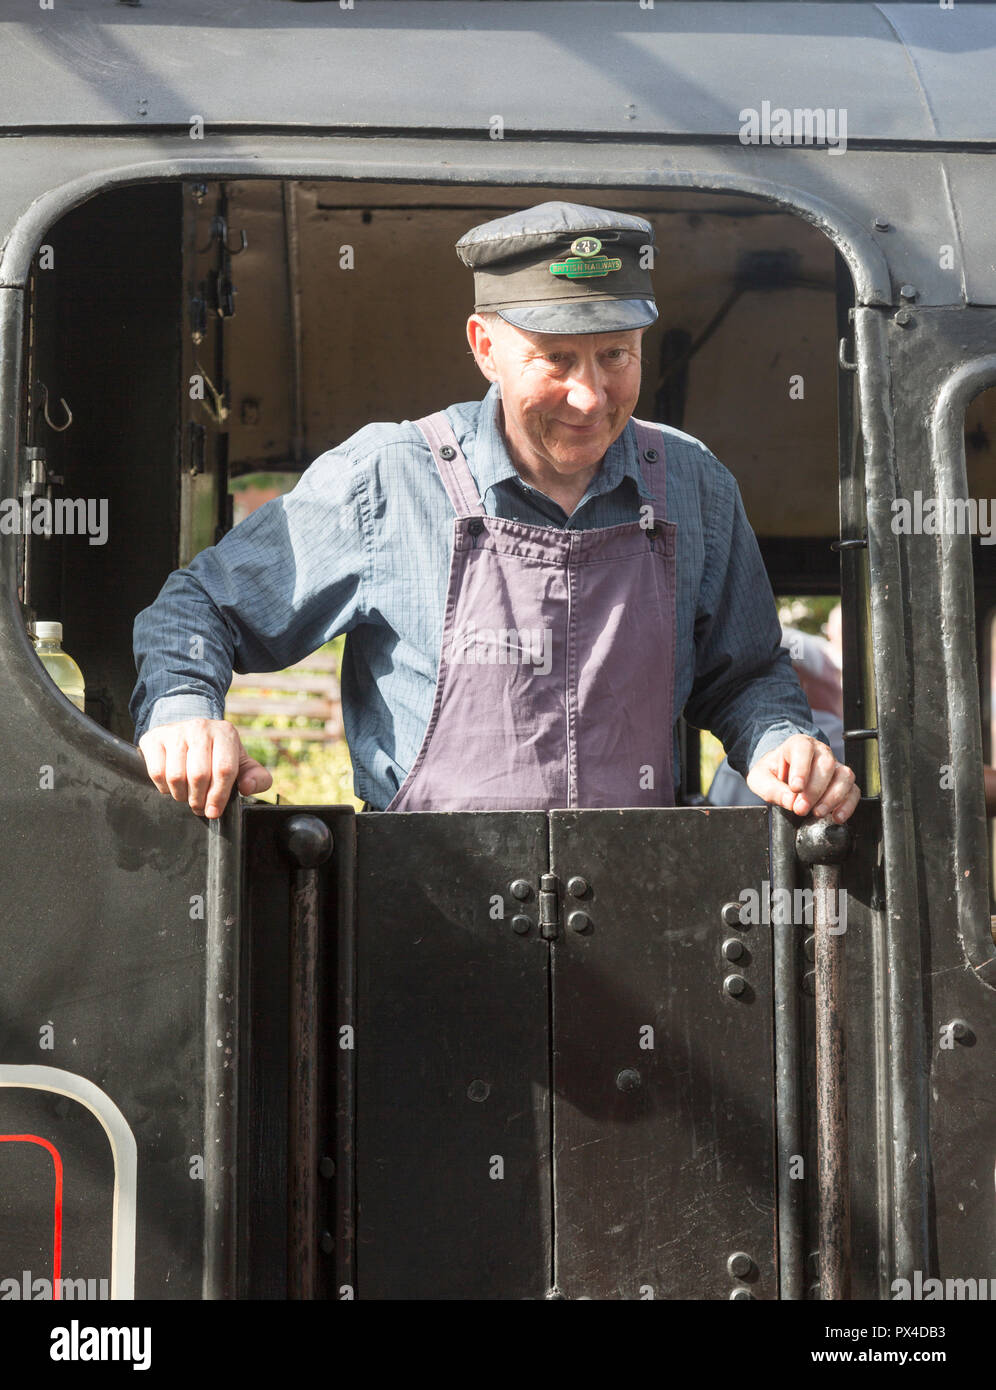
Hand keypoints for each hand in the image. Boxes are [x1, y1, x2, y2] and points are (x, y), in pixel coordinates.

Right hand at [138, 717, 272, 818]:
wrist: (189, 734)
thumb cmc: (219, 755)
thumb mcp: (242, 764)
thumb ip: (257, 778)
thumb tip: (247, 787)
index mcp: (225, 733)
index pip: (223, 769)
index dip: (218, 796)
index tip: (214, 811)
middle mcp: (200, 727)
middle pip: (199, 775)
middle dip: (199, 799)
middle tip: (200, 806)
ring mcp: (175, 731)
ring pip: (176, 776)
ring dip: (181, 795)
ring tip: (187, 795)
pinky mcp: (153, 738)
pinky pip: (156, 772)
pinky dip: (164, 787)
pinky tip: (172, 785)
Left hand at [746, 734, 859, 822]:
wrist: (781, 774)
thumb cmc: (772, 773)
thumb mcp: (760, 779)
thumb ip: (771, 789)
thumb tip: (790, 800)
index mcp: (798, 744)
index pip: (803, 749)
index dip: (801, 769)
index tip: (796, 788)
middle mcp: (820, 751)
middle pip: (826, 765)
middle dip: (814, 791)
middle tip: (800, 809)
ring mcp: (835, 766)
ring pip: (844, 776)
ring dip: (833, 798)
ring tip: (817, 813)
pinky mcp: (843, 782)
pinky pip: (853, 791)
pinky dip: (848, 805)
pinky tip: (836, 817)